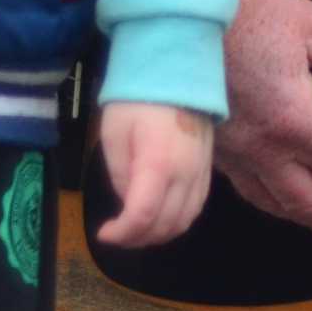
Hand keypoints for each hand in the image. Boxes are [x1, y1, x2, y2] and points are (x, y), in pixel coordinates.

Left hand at [93, 102, 216, 247]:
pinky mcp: (207, 168)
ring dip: (159, 234)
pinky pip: (196, 206)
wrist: (176, 72)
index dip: (122, 233)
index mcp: (157, 163)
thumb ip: (119, 175)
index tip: (104, 233)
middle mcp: (185, 173)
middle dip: (137, 238)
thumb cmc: (137, 100)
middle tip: (117, 234)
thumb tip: (126, 202)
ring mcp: (201, 172)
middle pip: (165, 224)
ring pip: (185, 221)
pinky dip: (178, 221)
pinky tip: (160, 217)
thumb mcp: (114, 135)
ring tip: (136, 230)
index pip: (143, 215)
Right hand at [213, 0, 311, 235]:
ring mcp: (231, 152)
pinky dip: (269, 201)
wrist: (173, 10)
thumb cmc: (245, 10)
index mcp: (292, 117)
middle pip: (308, 198)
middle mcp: (260, 146)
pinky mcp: (211, 147)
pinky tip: (277, 197)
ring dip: (306, 216)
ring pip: (272, 201)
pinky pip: (244, 188)